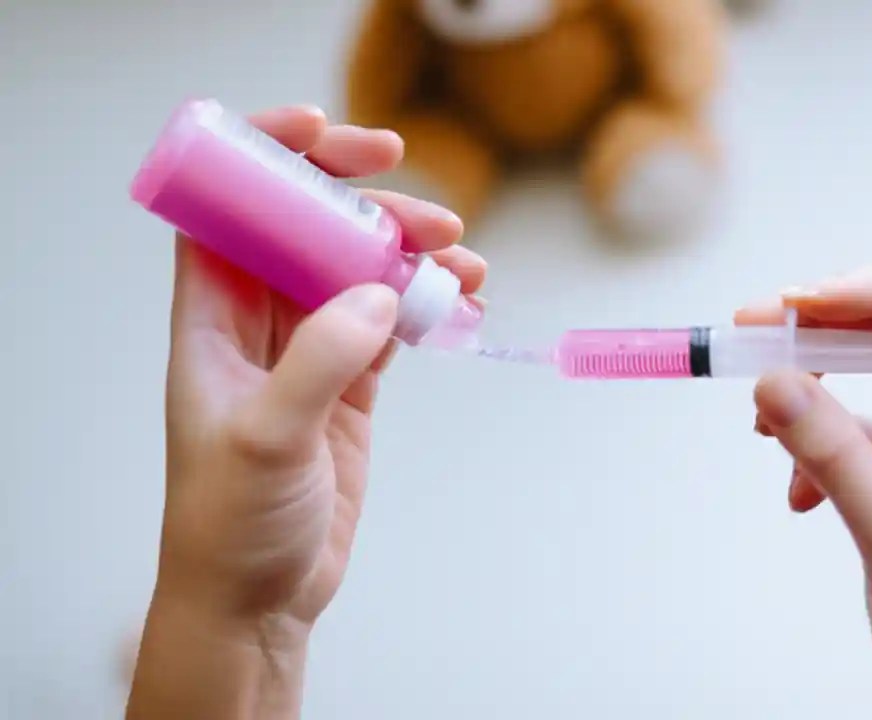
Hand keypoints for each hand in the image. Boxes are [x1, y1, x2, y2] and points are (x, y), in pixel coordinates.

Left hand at [126, 105, 485, 719]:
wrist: (258, 600)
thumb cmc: (231, 525)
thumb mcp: (267, 441)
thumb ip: (318, 361)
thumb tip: (374, 294)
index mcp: (211, 319)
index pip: (232, 209)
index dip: (271, 159)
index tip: (326, 135)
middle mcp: (257, 324)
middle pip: (310, 228)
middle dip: (367, 204)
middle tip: (427, 209)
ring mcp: (308, 352)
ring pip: (361, 271)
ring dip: (412, 256)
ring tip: (465, 260)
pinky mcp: (349, 387)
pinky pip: (392, 321)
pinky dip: (429, 304)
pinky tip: (465, 301)